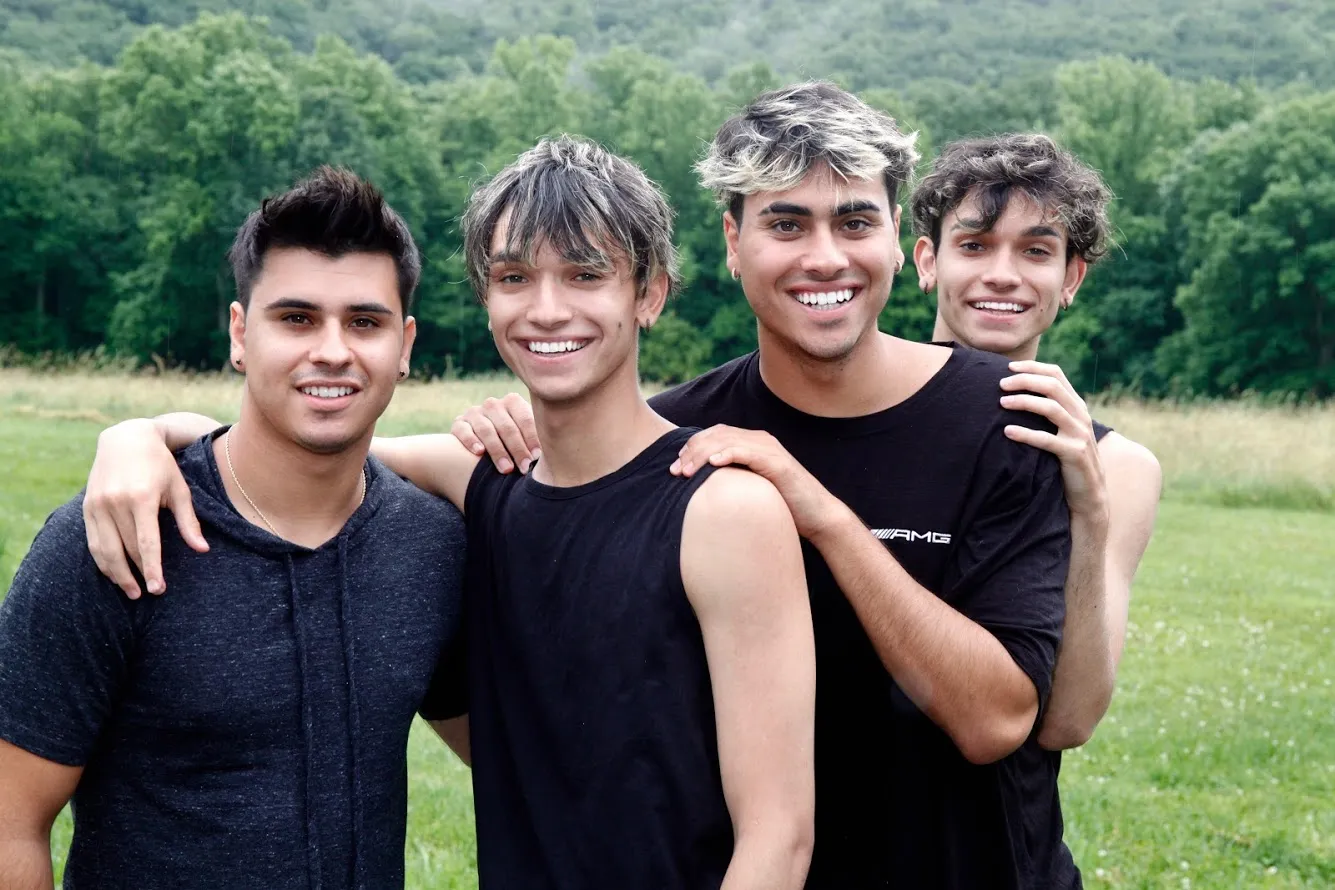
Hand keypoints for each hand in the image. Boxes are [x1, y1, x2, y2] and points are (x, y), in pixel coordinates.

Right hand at [82, 419, 206, 598]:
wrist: (126, 439)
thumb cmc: (161, 466)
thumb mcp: (180, 489)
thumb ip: (188, 521)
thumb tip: (202, 550)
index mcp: (142, 498)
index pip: (146, 542)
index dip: (152, 568)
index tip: (158, 589)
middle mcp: (116, 502)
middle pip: (126, 549)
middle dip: (138, 574)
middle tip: (150, 593)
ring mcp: (97, 505)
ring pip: (105, 550)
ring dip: (117, 574)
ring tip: (132, 591)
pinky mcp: (86, 507)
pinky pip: (92, 541)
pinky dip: (102, 560)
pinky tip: (114, 573)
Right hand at [450, 393, 540, 474]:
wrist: (484, 440)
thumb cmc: (514, 441)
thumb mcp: (525, 435)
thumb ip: (536, 438)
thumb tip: (551, 454)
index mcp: (513, 402)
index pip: (524, 418)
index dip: (532, 438)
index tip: (538, 457)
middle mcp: (493, 404)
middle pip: (506, 426)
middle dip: (517, 449)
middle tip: (525, 468)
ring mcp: (474, 412)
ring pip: (486, 429)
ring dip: (497, 451)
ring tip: (507, 469)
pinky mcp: (459, 423)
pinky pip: (463, 430)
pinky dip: (471, 440)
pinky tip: (479, 452)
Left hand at [670, 425, 843, 539]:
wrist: (816, 515)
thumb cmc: (782, 506)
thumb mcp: (749, 489)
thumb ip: (730, 481)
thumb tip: (699, 489)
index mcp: (752, 443)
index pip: (714, 435)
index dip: (691, 447)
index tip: (674, 467)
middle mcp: (760, 440)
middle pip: (716, 435)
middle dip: (691, 451)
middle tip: (674, 471)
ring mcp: (769, 449)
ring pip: (727, 441)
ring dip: (702, 454)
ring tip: (686, 471)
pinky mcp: (778, 462)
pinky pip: (748, 452)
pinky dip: (728, 454)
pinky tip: (713, 463)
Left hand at [999, 360, 1107, 521]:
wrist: (1089, 492)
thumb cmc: (1066, 459)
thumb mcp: (1061, 430)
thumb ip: (1048, 411)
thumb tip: (1016, 392)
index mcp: (1076, 406)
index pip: (1056, 375)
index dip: (1032, 368)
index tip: (1008, 367)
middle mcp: (1081, 416)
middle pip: (1052, 386)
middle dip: (1025, 381)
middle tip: (1001, 384)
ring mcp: (1079, 434)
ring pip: (1051, 408)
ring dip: (1024, 402)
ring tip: (1002, 403)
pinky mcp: (1074, 454)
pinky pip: (1047, 440)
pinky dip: (1026, 434)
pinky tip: (1007, 432)